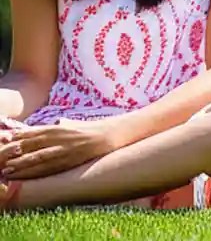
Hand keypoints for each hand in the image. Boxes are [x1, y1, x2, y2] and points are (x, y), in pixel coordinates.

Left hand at [1, 119, 117, 179]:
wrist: (108, 135)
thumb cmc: (88, 130)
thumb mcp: (69, 124)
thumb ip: (55, 127)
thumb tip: (41, 128)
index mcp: (56, 128)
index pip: (31, 133)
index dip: (15, 139)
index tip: (2, 143)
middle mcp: (58, 137)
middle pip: (31, 146)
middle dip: (13, 154)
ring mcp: (64, 149)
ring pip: (37, 158)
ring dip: (21, 165)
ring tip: (7, 170)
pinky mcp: (70, 159)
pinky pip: (50, 167)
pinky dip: (36, 172)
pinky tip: (27, 176)